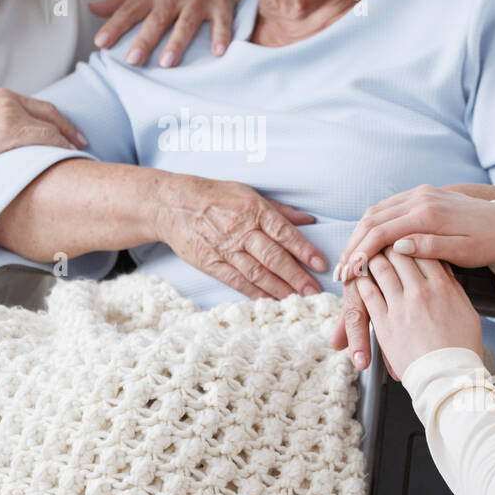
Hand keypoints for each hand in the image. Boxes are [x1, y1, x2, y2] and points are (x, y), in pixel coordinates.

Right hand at [0, 88, 87, 209]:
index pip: (33, 104)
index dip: (52, 117)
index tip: (64, 129)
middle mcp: (5, 101)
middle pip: (47, 111)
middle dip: (67, 126)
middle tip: (81, 139)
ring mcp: (9, 114)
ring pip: (49, 125)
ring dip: (66, 138)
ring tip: (77, 150)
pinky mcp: (11, 131)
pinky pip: (45, 137)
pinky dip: (60, 146)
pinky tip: (68, 154)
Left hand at [89, 0, 249, 66]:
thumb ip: (122, 0)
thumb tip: (92, 8)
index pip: (130, 10)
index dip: (115, 26)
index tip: (100, 43)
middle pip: (157, 18)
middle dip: (145, 39)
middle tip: (133, 60)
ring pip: (187, 22)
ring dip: (177, 42)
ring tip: (167, 63)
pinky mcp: (222, 2)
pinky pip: (222, 21)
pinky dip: (222, 36)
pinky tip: (219, 52)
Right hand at [155, 174, 327, 299]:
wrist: (174, 205)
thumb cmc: (216, 196)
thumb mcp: (249, 194)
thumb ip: (280, 210)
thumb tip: (309, 219)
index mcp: (253, 210)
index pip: (284, 232)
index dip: (304, 250)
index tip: (321, 265)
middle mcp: (241, 230)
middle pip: (273, 257)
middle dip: (296, 276)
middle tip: (314, 292)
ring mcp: (225, 248)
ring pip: (256, 272)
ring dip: (279, 289)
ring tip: (297, 300)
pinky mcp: (211, 263)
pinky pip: (236, 280)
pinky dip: (253, 292)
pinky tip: (269, 301)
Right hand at [335, 185, 494, 280]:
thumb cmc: (487, 241)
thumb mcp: (464, 250)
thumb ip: (431, 247)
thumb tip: (398, 246)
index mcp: (428, 213)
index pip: (381, 231)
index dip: (361, 252)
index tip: (348, 273)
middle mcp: (420, 198)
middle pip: (372, 219)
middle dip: (353, 245)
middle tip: (340, 270)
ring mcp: (419, 194)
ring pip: (376, 211)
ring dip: (359, 235)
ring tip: (349, 259)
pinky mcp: (421, 196)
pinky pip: (387, 208)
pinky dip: (372, 225)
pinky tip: (366, 243)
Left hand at [354, 251, 483, 378]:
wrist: (448, 378)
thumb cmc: (461, 348)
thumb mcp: (466, 311)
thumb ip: (452, 287)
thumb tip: (443, 269)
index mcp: (443, 287)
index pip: (424, 251)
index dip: (411, 241)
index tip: (403, 238)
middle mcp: (421, 292)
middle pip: (400, 254)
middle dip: (389, 243)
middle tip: (381, 239)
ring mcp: (401, 306)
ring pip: (381, 268)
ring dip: (372, 256)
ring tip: (367, 251)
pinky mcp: (384, 322)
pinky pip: (368, 292)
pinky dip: (361, 279)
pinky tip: (358, 274)